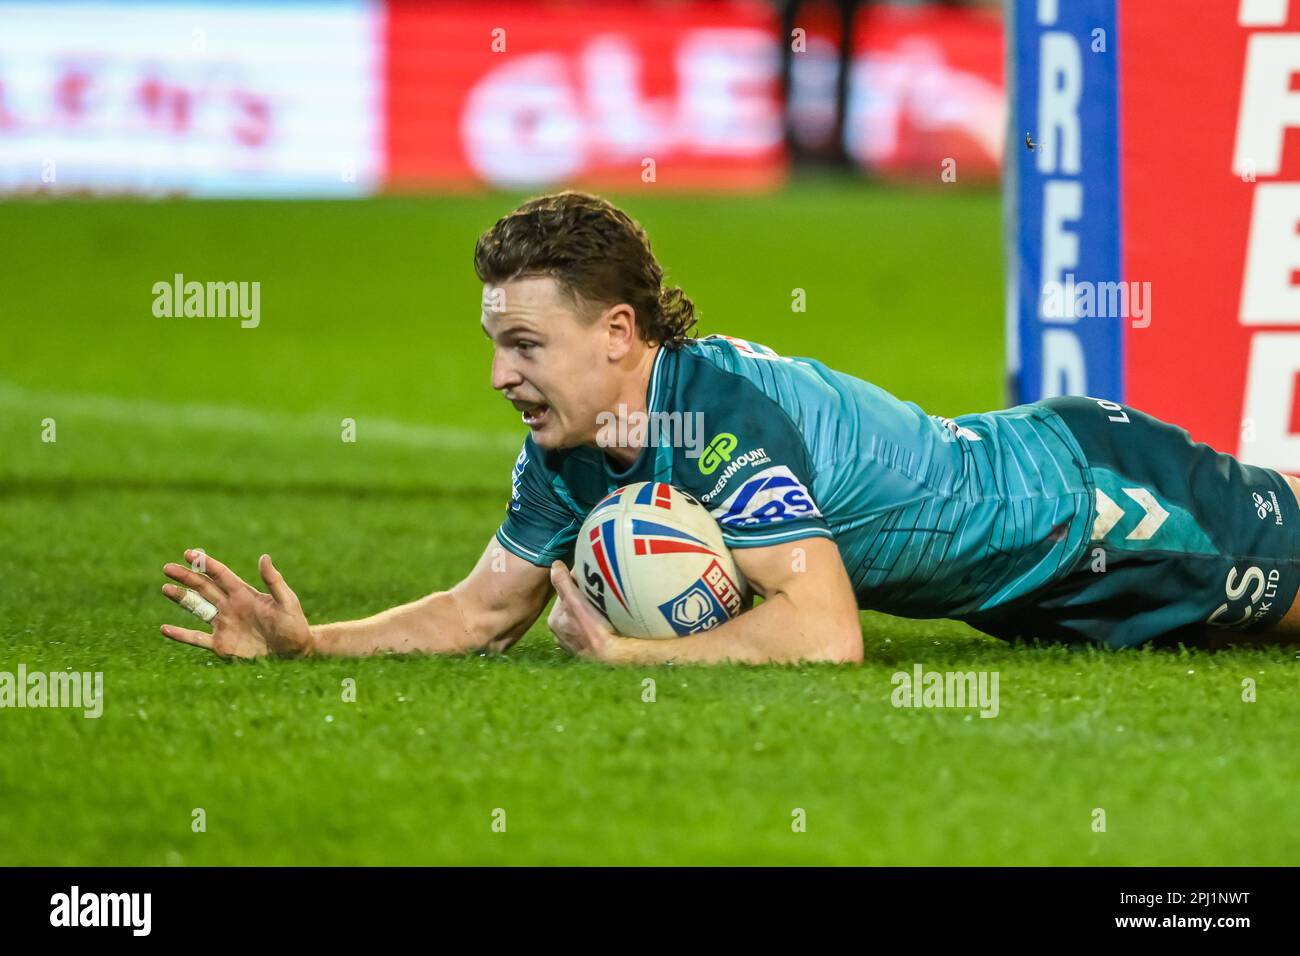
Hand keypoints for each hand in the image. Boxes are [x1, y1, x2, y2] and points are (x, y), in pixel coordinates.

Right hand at [160, 550, 312, 659]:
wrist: (295, 651)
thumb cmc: (294, 624)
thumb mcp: (287, 601)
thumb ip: (273, 581)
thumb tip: (264, 557)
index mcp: (244, 594)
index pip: (220, 575)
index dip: (205, 564)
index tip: (189, 553)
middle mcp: (230, 606)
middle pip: (204, 588)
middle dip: (186, 577)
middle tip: (167, 568)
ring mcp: (224, 624)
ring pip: (197, 608)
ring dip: (181, 598)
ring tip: (165, 588)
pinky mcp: (221, 644)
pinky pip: (196, 638)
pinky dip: (180, 635)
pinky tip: (164, 629)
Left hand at [548, 561, 617, 660]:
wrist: (612, 654)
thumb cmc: (593, 627)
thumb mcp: (575, 601)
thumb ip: (562, 582)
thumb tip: (554, 565)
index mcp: (554, 621)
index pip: (565, 594)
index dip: (578, 585)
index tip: (591, 580)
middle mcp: (560, 634)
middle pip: (573, 607)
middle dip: (584, 599)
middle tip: (600, 593)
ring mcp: (574, 644)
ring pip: (582, 619)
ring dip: (591, 612)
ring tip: (604, 607)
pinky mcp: (587, 650)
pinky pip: (590, 631)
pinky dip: (596, 626)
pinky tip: (605, 623)